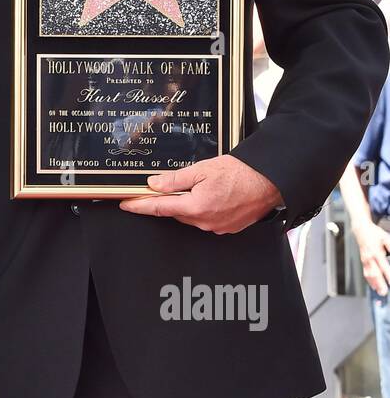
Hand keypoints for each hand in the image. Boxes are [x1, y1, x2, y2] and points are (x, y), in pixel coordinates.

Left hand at [118, 154, 283, 233]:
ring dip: (188, 204)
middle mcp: (205, 222)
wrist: (270, 181)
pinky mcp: (228, 228)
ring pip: (191, 217)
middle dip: (169, 201)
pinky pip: (206, 220)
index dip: (140, 206)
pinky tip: (212, 196)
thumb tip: (154, 184)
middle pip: (175, 213)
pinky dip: (203, 209)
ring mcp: (217, 227)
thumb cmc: (242, 173)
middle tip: (166, 186)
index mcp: (196, 207)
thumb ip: (175, 179)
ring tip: (201, 187)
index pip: (159, 208)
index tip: (126, 204)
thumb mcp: (203, 169)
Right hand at [352, 218, 389, 295]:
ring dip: (374, 284)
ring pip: (369, 275)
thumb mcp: (386, 238)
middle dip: (380, 284)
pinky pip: (365, 273)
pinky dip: (369, 281)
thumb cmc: (374, 234)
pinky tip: (374, 286)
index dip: (388, 275)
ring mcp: (365, 260)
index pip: (383, 266)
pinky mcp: (363, 262)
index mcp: (375, 252)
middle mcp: (369, 257)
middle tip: (384, 292)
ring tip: (380, 292)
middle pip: (375, 273)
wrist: (360, 230)